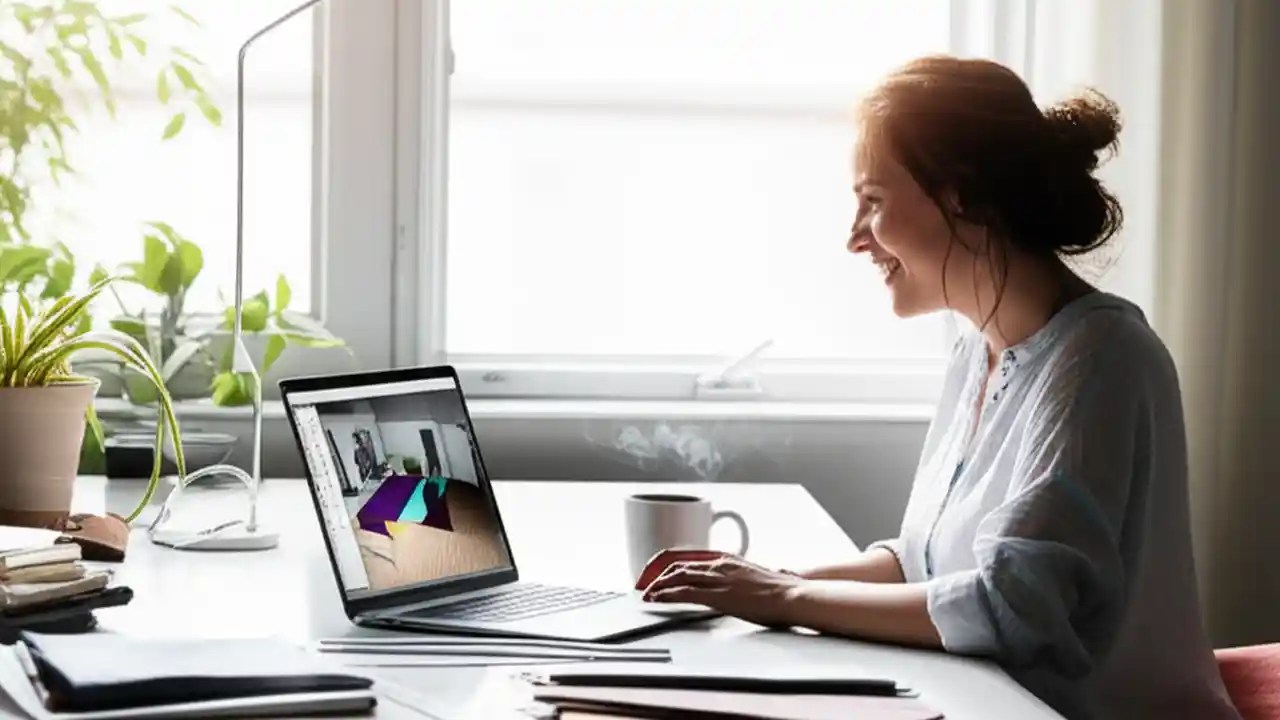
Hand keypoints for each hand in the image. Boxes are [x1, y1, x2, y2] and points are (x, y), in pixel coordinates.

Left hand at [641, 554, 803, 628]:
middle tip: (644, 584)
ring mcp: (719, 578)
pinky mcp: (719, 595)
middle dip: (655, 573)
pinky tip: (657, 600)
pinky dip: (666, 595)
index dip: (666, 564)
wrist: (793, 596)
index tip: (655, 573)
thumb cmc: (781, 591)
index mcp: (727, 558)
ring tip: (646, 594)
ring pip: (677, 575)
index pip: (687, 556)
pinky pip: (684, 592)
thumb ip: (740, 579)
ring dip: (657, 585)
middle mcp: (720, 564)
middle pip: (677, 563)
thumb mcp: (754, 578)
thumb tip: (739, 586)